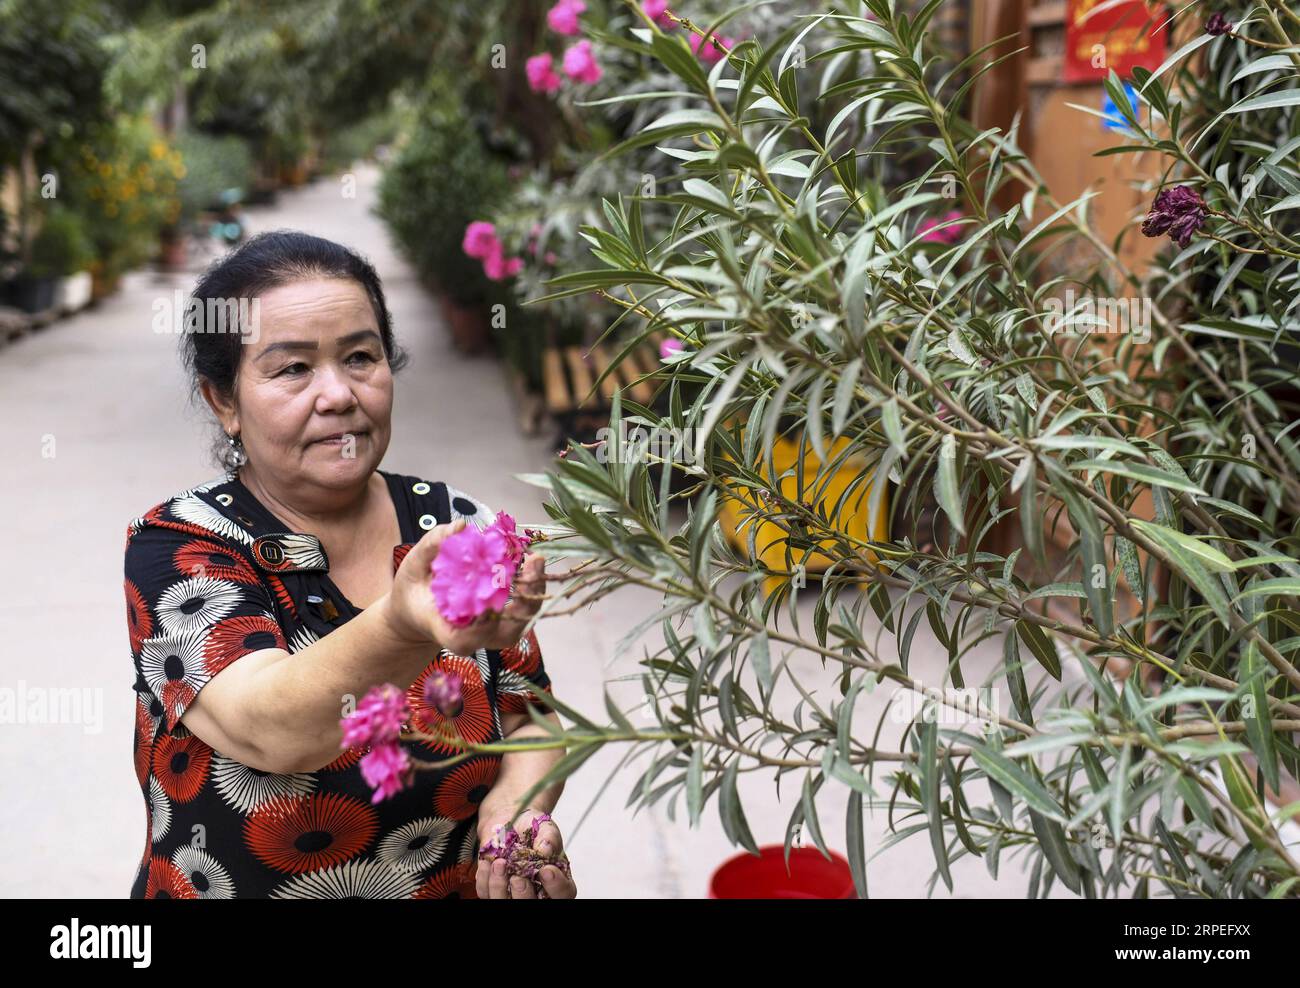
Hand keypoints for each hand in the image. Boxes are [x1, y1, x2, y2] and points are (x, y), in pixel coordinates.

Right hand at [384, 519, 546, 654]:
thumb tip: (460, 526)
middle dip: (525, 602)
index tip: (491, 605)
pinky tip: (532, 562)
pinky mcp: (501, 621)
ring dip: (533, 592)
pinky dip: (530, 587)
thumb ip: (432, 546)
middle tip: (533, 564)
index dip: (479, 628)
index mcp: (443, 630)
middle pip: (505, 633)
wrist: (417, 608)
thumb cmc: (415, 589)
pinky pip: (523, 610)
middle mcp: (472, 636)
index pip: (463, 640)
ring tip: (536, 561)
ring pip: (520, 622)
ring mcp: (490, 631)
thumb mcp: (413, 565)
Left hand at [475, 807, 576, 899]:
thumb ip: (549, 837)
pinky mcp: (493, 891)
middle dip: (523, 893)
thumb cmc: (532, 829)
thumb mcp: (545, 827)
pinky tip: (487, 863)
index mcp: (557, 880)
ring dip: (500, 887)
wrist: (509, 823)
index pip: (564, 893)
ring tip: (499, 864)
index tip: (546, 870)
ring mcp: (514, 894)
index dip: (556, 886)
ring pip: (506, 905)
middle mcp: (537, 892)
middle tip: (517, 876)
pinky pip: (486, 895)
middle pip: (533, 906)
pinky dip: (484, 880)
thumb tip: (545, 850)